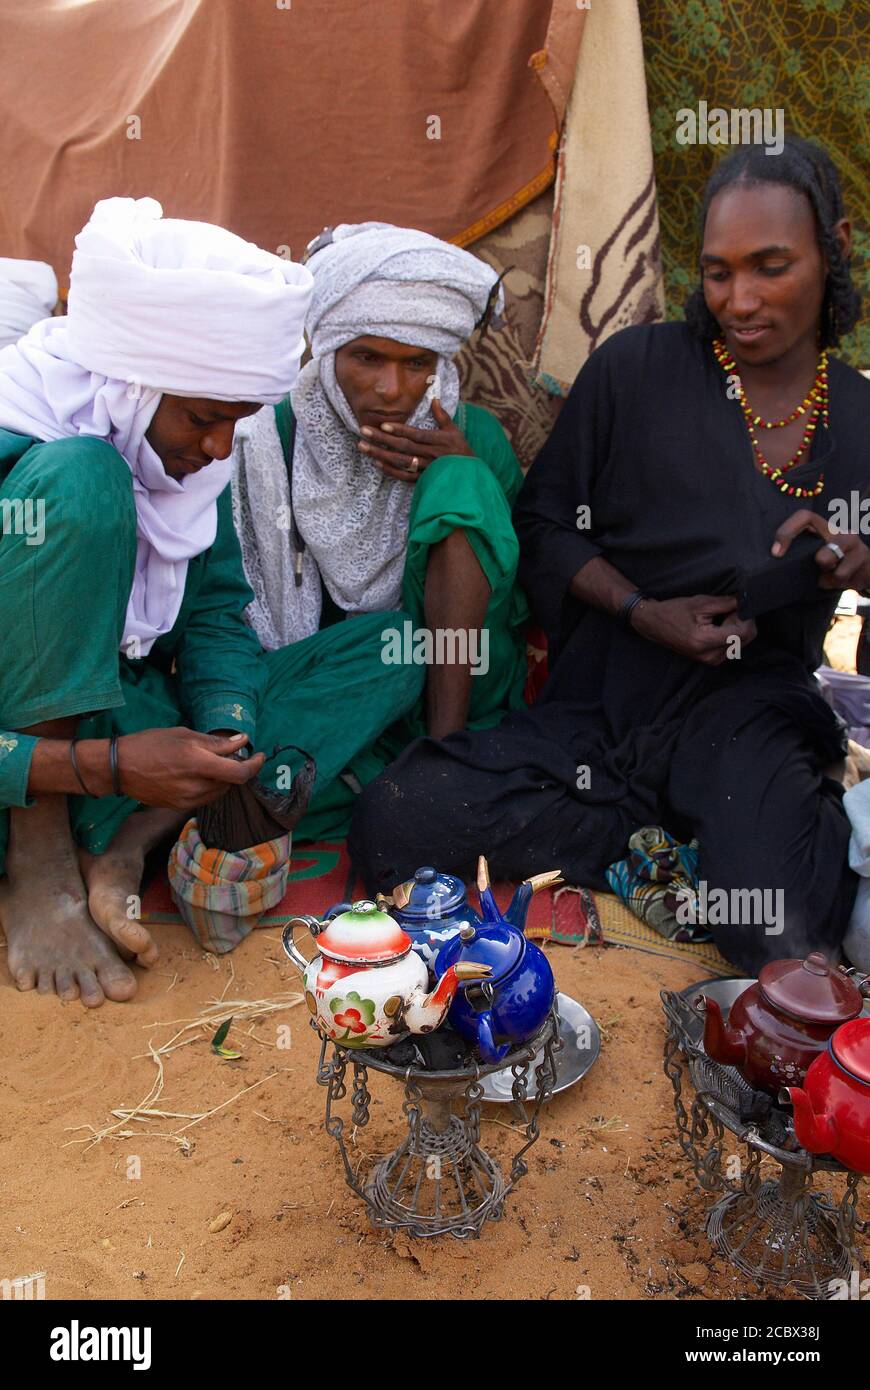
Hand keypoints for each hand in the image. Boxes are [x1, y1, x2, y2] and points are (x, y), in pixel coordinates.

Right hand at [114, 729, 265, 810]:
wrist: (120, 767)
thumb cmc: (151, 744)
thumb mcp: (184, 735)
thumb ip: (216, 743)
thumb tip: (242, 743)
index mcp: (198, 764)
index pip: (239, 773)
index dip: (255, 766)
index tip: (260, 756)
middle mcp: (196, 786)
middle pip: (230, 783)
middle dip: (235, 769)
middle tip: (228, 754)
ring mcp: (188, 800)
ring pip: (219, 791)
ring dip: (222, 779)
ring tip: (208, 763)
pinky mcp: (180, 808)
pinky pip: (205, 798)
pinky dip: (209, 787)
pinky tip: (196, 775)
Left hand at [357, 398, 474, 482]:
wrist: (469, 476)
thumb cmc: (461, 450)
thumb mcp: (455, 431)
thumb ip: (442, 416)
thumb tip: (434, 398)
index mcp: (438, 441)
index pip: (415, 435)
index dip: (399, 430)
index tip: (383, 424)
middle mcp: (430, 455)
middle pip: (403, 447)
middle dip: (381, 439)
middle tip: (363, 430)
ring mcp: (425, 469)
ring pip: (400, 461)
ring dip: (380, 454)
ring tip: (363, 446)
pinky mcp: (422, 480)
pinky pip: (404, 476)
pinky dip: (390, 470)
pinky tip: (376, 463)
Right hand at [631, 594, 756, 665]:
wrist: (654, 624)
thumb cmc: (674, 612)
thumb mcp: (700, 602)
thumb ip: (726, 603)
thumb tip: (746, 602)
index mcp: (705, 641)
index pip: (742, 633)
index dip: (745, 616)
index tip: (737, 605)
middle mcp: (709, 656)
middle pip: (745, 639)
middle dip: (742, 622)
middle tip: (728, 609)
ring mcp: (710, 661)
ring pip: (740, 643)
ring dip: (736, 628)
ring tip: (720, 618)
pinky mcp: (711, 661)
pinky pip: (732, 646)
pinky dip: (730, 634)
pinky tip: (718, 626)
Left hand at [772, 509, 869, 591]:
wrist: (865, 568)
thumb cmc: (834, 561)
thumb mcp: (816, 553)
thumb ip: (801, 551)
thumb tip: (776, 558)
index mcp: (823, 527)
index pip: (804, 517)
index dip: (787, 531)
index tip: (776, 552)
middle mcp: (838, 531)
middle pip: (818, 549)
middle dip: (815, 564)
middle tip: (816, 568)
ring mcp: (852, 543)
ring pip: (827, 561)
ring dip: (824, 577)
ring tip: (828, 574)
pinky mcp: (864, 556)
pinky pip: (839, 575)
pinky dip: (833, 583)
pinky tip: (838, 579)